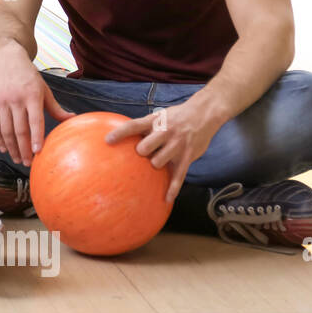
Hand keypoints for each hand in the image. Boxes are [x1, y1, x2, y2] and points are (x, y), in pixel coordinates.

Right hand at [0, 42, 75, 166]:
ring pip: (5, 130)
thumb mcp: (44, 90)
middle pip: (19, 130)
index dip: (36, 137)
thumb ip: (56, 108)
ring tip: (17, 159)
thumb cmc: (29, 77)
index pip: (35, 121)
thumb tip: (73, 119)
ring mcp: (1, 102)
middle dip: (24, 148)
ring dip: (11, 147)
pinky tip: (3, 148)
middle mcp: (15, 99)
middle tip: (27, 163)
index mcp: (32, 96)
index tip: (38, 152)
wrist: (6, 60)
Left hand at [105, 101, 220, 203]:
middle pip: (144, 148)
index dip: (120, 133)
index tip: (107, 140)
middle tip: (142, 153)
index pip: (133, 126)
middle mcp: (165, 132)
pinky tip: (167, 199)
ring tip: (158, 160)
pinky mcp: (187, 156)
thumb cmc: (176, 117)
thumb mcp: (159, 117)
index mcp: (155, 121)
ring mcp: (177, 145)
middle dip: (140, 153)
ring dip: (155, 164)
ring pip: (157, 163)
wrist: (204, 113)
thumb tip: (121, 136)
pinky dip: (173, 188)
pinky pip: (178, 175)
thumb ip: (144, 127)